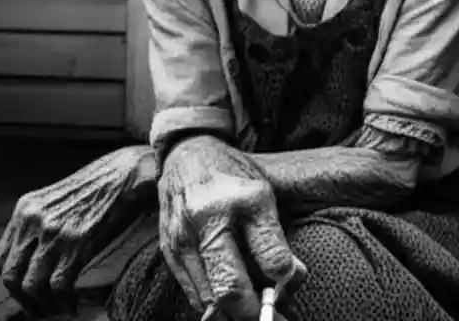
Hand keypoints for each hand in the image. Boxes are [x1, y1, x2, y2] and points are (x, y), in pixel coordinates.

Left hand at [0, 145, 158, 315]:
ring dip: (43, 305)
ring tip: (59, 308)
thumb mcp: (57, 199)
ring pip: (31, 285)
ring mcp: (54, 233)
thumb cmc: (98, 186)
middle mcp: (33, 221)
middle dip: (24, 299)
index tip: (26, 291)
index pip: (0, 258)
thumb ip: (41, 224)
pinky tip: (73, 303)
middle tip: (41, 308)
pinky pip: (58, 286)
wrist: (126, 173)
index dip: (12, 281)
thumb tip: (36, 258)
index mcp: (25, 209)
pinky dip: (64, 301)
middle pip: (10, 275)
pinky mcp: (76, 244)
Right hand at [159, 135, 305, 319]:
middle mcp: (209, 218)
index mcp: (245, 199)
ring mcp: (184, 237)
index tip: (290, 287)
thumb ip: (278, 237)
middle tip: (273, 316)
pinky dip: (214, 306)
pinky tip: (230, 299)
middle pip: (230, 288)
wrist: (187, 154)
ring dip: (234, 313)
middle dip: (254, 313)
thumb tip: (289, 278)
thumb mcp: (266, 193)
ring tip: (253, 308)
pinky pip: (194, 295)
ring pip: (210, 299)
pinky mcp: (169, 251)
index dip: (287, 283)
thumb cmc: (233, 176)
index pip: (272, 257)